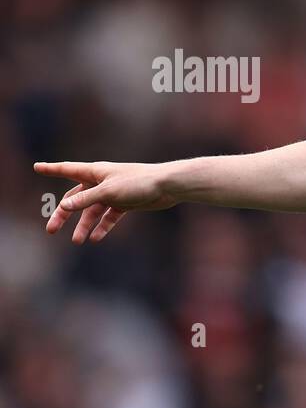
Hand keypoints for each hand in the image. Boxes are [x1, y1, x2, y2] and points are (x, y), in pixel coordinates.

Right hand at [35, 161, 176, 243]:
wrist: (167, 186)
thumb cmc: (138, 182)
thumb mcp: (108, 192)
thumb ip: (86, 199)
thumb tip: (64, 206)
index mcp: (95, 172)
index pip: (67, 170)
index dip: (51, 169)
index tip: (36, 167)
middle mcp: (101, 182)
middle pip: (76, 198)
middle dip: (63, 214)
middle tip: (51, 230)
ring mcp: (113, 194)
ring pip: (92, 211)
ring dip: (84, 226)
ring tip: (77, 241)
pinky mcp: (125, 204)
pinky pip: (109, 217)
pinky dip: (103, 227)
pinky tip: (97, 238)